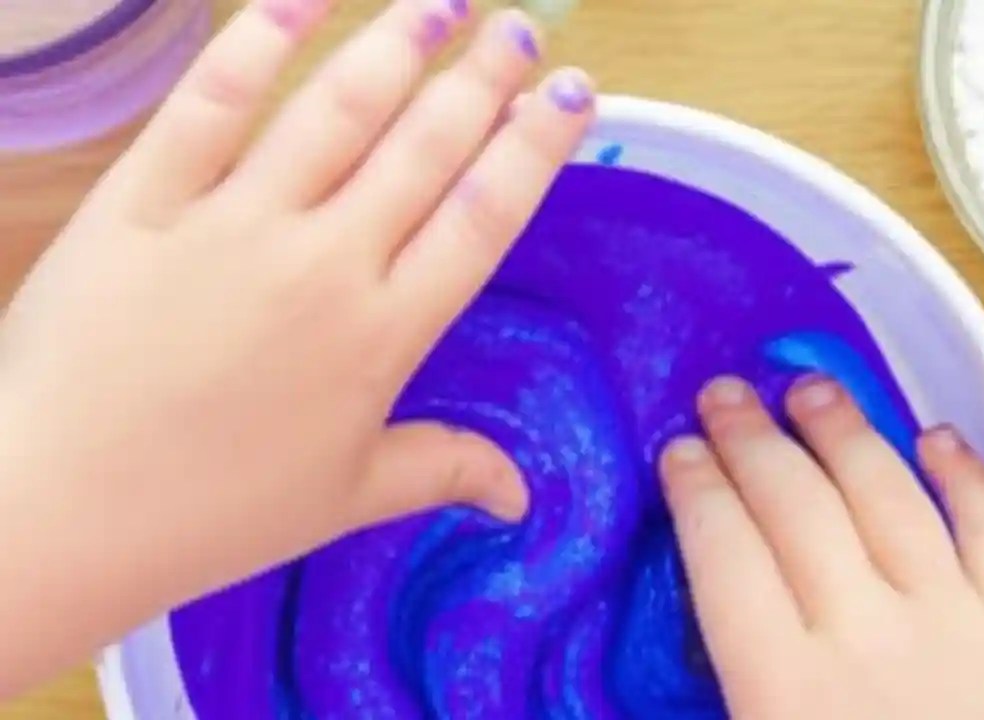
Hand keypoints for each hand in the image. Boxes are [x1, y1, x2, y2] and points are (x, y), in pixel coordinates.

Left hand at [0, 0, 592, 693]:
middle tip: (522, 30)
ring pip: (336, 111)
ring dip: (398, 47)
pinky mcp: (145, 199)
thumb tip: (522, 497)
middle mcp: (325, 262)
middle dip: (484, 80)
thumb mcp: (344, 500)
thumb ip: (442, 468)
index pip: (482, 217)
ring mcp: (234, 222)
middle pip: (424, 148)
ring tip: (442, 5)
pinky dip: (258, 42)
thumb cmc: (210, 515)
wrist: (55, 513)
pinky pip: (211, 103)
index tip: (574, 95)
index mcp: (383, 334)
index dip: (536, 147)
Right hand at [659, 376, 983, 719]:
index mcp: (788, 691)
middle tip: (725, 394)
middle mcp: (868, 638)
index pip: (726, 557)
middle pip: (797, 507)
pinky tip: (937, 438)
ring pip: (888, 496)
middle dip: (753, 440)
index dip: (698, 491)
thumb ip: (723, 707)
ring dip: (844, 433)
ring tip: (811, 390)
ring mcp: (958, 625)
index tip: (680, 449)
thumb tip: (670, 667)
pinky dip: (966, 476)